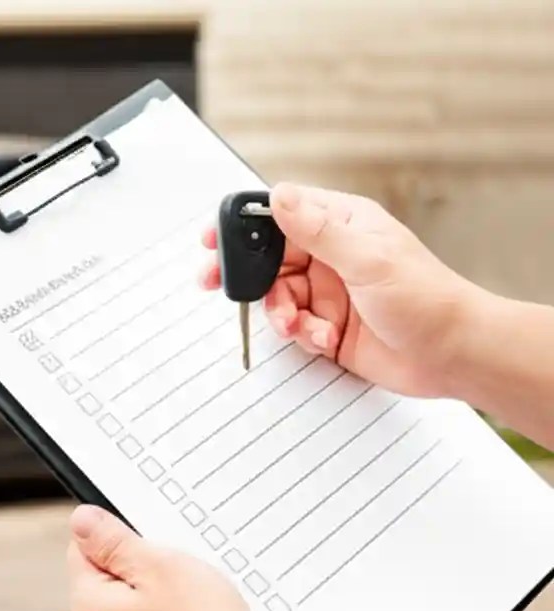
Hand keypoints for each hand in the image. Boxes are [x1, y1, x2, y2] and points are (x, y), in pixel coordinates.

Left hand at [66, 504, 386, 610]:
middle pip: (107, 580)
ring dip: (161, 595)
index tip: (151, 543)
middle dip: (142, 568)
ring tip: (196, 603)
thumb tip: (81, 521)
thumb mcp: (159, 566)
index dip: (118, 537)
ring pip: (134, 606)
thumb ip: (112, 540)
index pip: (82, 550)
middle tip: (181, 575)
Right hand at [200, 183, 484, 396]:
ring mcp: (329, 291)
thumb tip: (279, 196)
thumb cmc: (428, 300)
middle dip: (247, 276)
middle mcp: (332, 255)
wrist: (455, 356)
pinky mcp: (329, 325)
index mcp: (343, 224)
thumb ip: (317, 229)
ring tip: (298, 325)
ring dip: (280, 313)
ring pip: (277, 296)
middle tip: (216, 284)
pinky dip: (301, 334)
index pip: (281, 212)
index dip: (243, 225)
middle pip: (269, 258)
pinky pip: (293, 325)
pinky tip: (323, 338)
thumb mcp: (367, 259)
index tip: (213, 238)